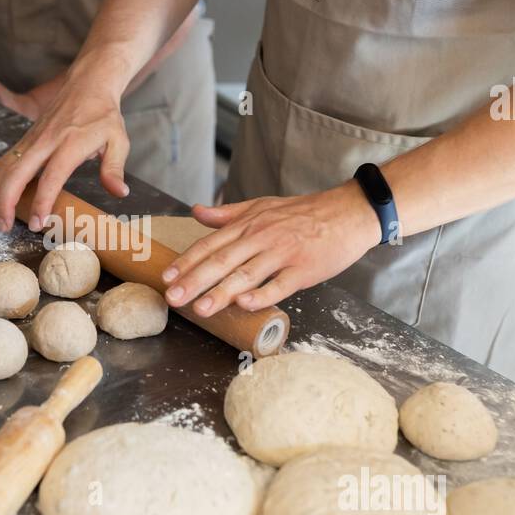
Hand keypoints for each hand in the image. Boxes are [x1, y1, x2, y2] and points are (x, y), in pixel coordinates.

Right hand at [0, 79, 128, 232]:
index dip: (42, 202)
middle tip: (3, 227)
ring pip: (6, 167)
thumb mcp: (118, 141)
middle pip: (19, 173)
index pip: (51, 178)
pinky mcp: (26, 138)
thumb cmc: (104, 115)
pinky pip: (5, 158)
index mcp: (70, 145)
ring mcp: (32, 139)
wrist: (88, 83)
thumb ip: (114, 169)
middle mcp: (46, 142)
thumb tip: (120, 193)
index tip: (37, 223)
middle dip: (7, 202)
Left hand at [161, 184, 381, 316]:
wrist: (349, 211)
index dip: (187, 262)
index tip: (166, 278)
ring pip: (247, 274)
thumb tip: (196, 212)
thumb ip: (228, 214)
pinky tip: (244, 304)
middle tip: (173, 298)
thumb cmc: (304, 213)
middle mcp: (261, 237)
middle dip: (195, 281)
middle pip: (222, 261)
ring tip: (201, 309)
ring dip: (221, 292)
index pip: (210, 244)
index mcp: (249, 225)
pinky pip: (280, 284)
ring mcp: (283, 253)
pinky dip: (262, 295)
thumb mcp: (262, 206)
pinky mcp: (304, 269)